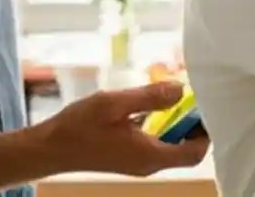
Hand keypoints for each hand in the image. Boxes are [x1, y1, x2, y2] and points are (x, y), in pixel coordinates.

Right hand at [33, 82, 209, 176]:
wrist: (48, 148)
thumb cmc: (79, 126)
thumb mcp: (116, 104)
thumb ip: (151, 97)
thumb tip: (181, 89)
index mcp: (150, 155)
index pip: (194, 153)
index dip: (206, 132)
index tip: (204, 107)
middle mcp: (148, 165)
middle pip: (186, 152)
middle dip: (194, 127)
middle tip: (191, 100)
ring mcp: (138, 164)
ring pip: (171, 148)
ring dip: (177, 126)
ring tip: (176, 99)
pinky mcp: (128, 159)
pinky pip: (156, 146)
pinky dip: (162, 129)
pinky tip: (152, 108)